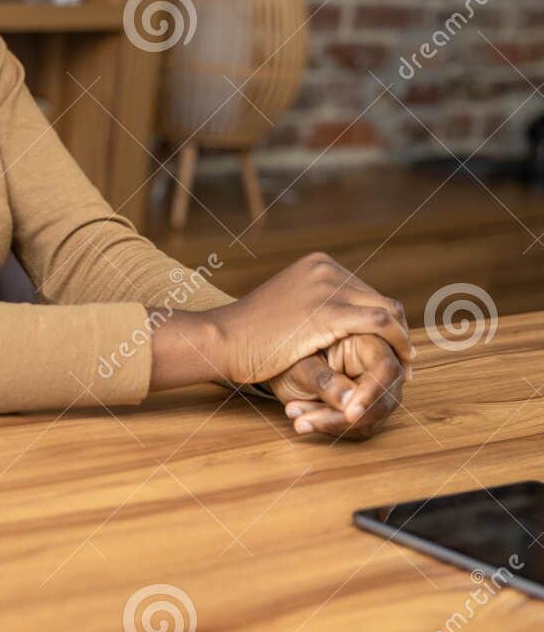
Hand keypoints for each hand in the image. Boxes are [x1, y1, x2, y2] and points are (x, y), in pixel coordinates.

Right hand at [208, 252, 411, 386]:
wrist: (224, 339)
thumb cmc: (251, 333)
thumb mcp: (286, 305)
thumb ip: (312, 303)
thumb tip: (333, 316)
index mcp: (317, 264)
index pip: (366, 291)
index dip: (385, 320)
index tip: (393, 344)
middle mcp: (326, 269)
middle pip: (380, 300)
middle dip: (398, 331)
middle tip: (407, 360)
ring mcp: (328, 288)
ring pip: (386, 310)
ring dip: (402, 340)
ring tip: (407, 366)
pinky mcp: (329, 313)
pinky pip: (379, 324)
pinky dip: (396, 343)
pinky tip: (400, 365)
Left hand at [268, 333, 407, 439]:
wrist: (264, 353)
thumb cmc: (280, 350)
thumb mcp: (297, 364)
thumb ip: (325, 381)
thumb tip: (351, 403)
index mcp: (363, 334)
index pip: (385, 366)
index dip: (372, 393)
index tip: (350, 415)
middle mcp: (375, 357)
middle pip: (385, 396)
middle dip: (347, 416)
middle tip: (306, 421)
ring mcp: (373, 380)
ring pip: (373, 414)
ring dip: (335, 423)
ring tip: (295, 415)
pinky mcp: (365, 400)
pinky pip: (361, 424)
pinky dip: (332, 426)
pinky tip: (302, 418)